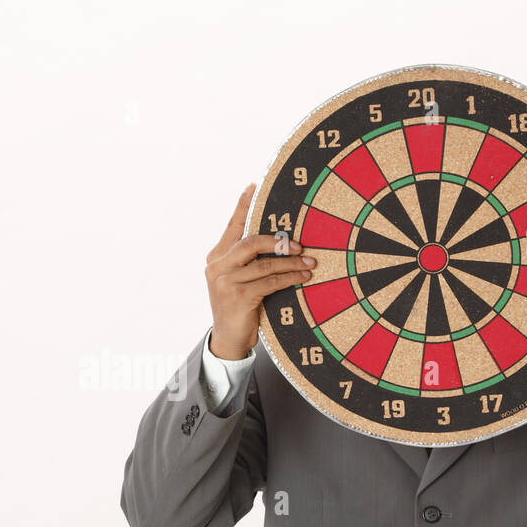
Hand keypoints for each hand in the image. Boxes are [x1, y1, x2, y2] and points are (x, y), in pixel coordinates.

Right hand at [205, 183, 315, 359]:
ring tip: (311, 263)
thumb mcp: (238, 280)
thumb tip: (278, 240)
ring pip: (265, 263)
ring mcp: (226, 281)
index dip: (243, 205)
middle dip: (280, 242)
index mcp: (216, 257)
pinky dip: (290, 278)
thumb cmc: (239, 307)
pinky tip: (303, 277)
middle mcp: (217, 265)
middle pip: (251, 241)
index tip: (254, 185)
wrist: (228, 340)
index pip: (232, 226)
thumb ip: (247, 261)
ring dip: (292, 263)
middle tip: (302, 246)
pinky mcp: (238, 296)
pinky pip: (270, 281)